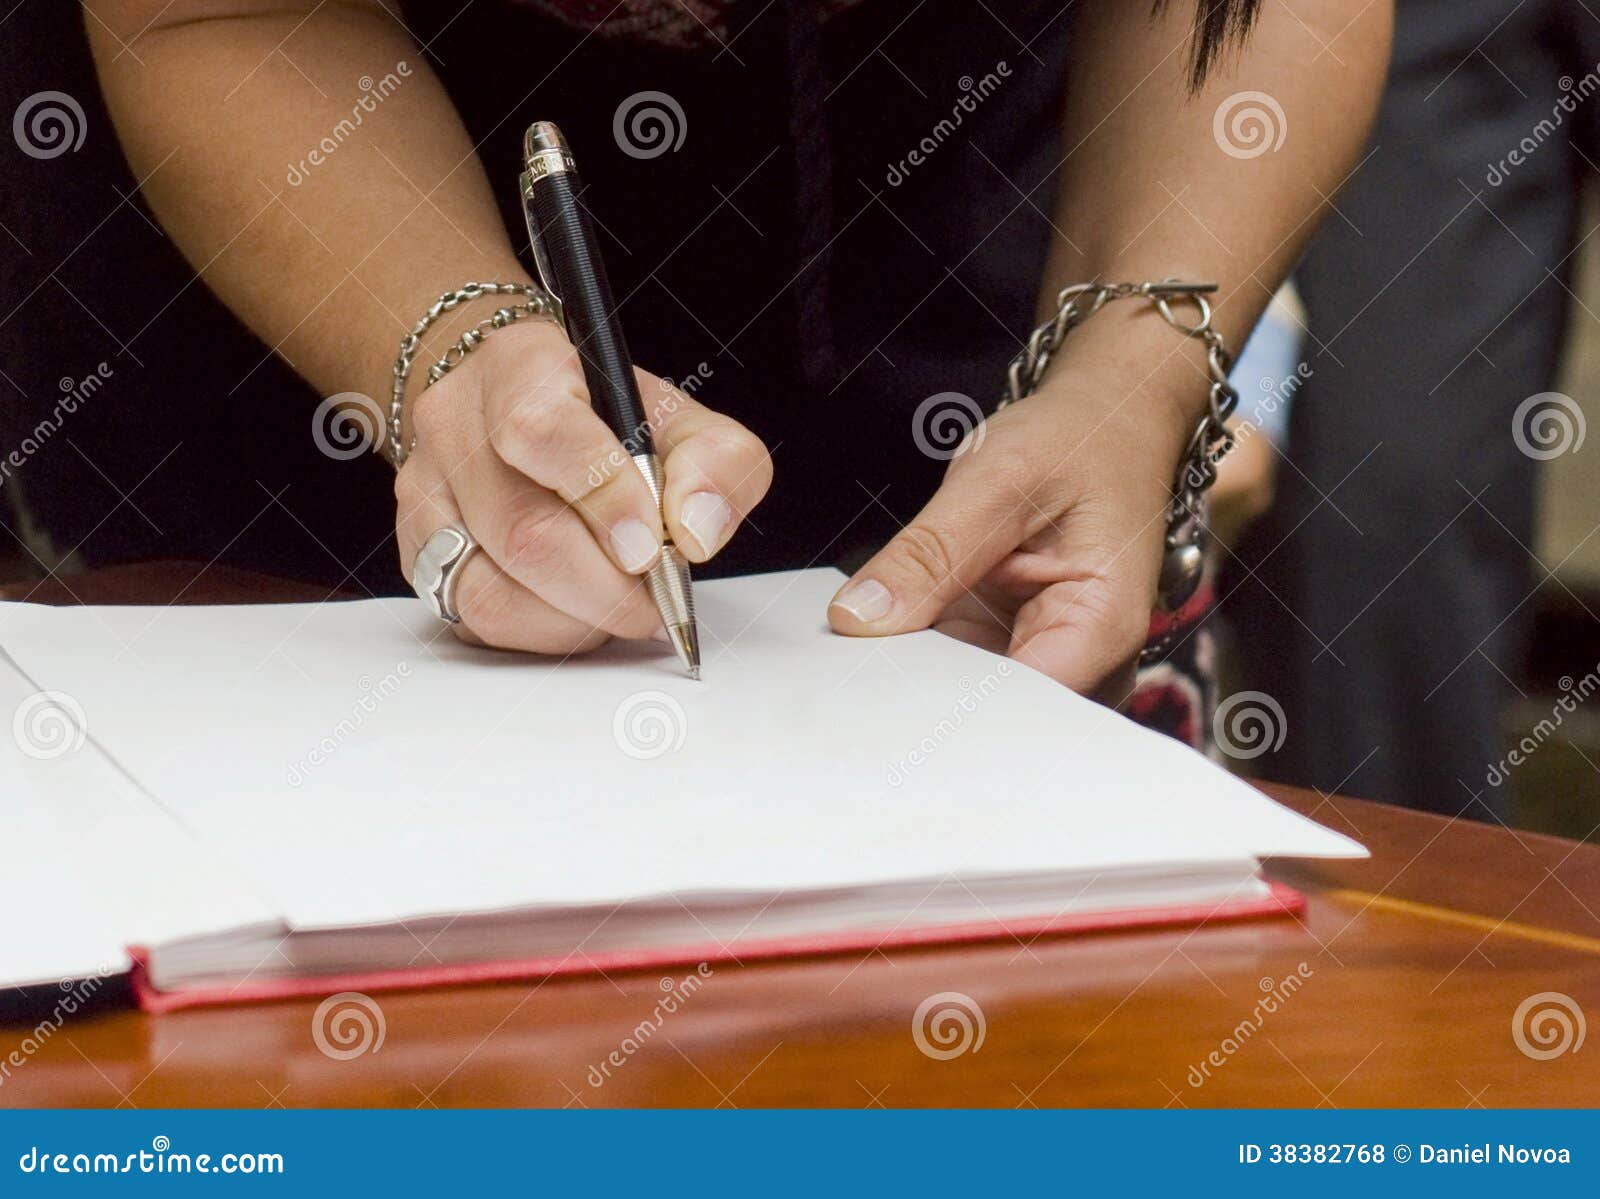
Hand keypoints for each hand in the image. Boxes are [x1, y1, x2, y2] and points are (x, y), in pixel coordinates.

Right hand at [394, 318, 771, 651]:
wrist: (520, 410)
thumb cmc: (607, 421)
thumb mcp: (683, 419)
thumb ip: (718, 463)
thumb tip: (696, 531)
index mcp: (520, 368)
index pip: (540, 430)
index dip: (603, 498)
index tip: (651, 544)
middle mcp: (454, 425)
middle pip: (521, 532)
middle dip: (608, 587)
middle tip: (657, 597)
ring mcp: (424, 493)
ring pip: (492, 591)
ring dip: (578, 619)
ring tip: (622, 605)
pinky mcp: (417, 554)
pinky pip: (476, 621)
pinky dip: (544, 632)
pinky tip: (579, 610)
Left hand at [827, 379, 1187, 704]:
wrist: (1107, 425)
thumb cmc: (1077, 443)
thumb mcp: (997, 480)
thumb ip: (929, 553)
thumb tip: (858, 619)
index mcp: (1100, 627)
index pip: (1017, 709)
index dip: (942, 711)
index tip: (871, 696)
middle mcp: (1086, 663)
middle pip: (991, 717)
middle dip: (917, 699)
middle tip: (843, 676)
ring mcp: (1050, 661)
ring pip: (966, 701)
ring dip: (912, 680)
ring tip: (855, 660)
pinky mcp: (1015, 650)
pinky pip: (958, 672)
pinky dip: (918, 656)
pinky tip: (879, 641)